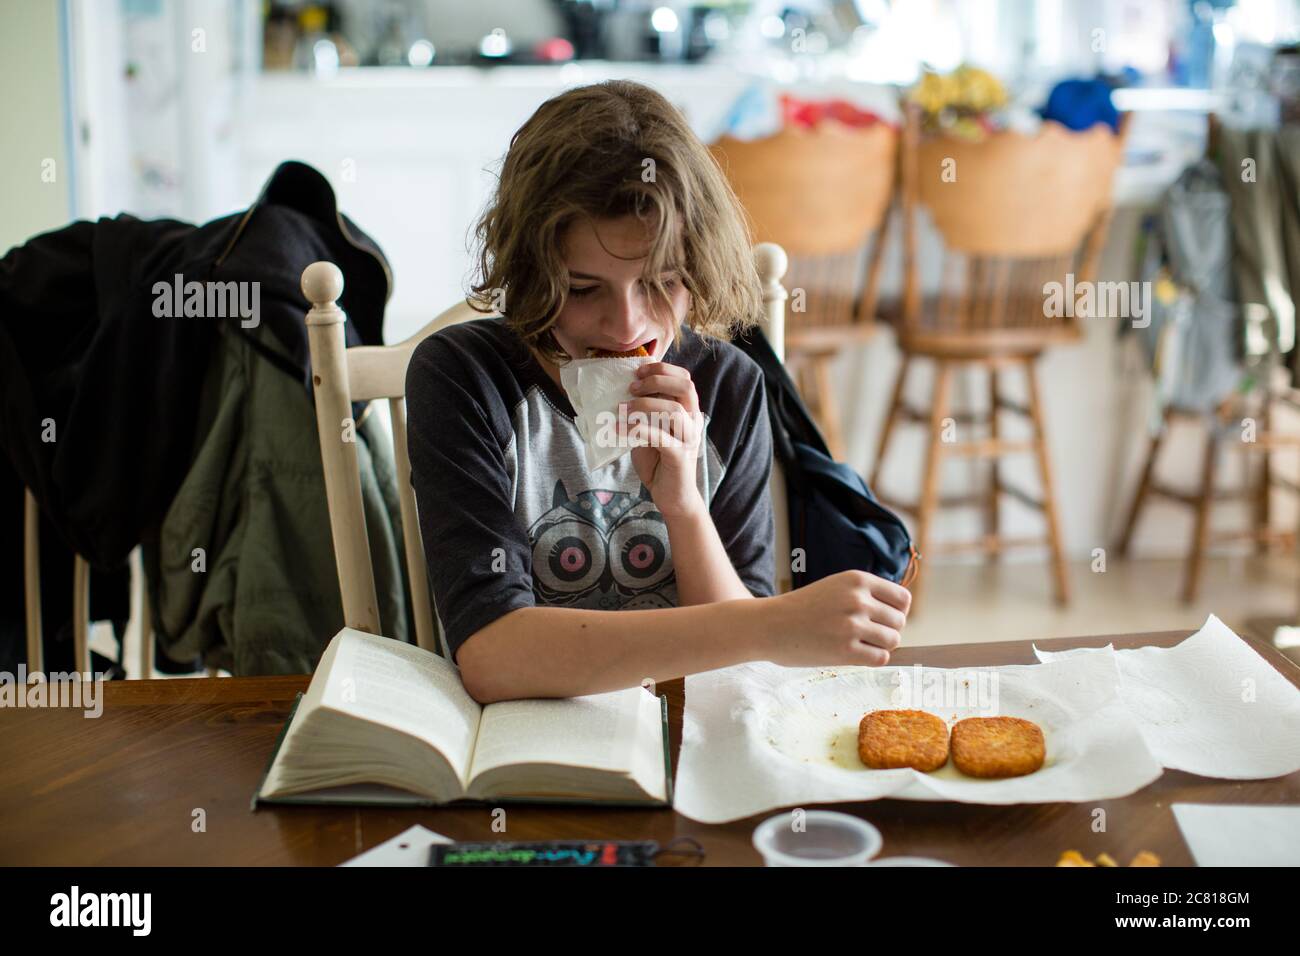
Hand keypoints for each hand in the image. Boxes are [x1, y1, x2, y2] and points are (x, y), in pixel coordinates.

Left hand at [622, 361, 704, 518]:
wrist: (672, 497)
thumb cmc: (659, 462)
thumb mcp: (651, 430)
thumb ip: (646, 411)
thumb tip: (625, 389)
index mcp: (689, 412)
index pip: (684, 379)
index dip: (662, 369)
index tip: (638, 371)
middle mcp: (693, 422)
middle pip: (685, 387)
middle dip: (656, 380)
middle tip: (632, 387)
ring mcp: (688, 439)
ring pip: (673, 410)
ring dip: (644, 405)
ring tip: (622, 408)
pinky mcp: (679, 456)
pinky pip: (660, 436)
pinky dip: (637, 429)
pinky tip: (618, 428)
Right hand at [759, 570, 910, 666]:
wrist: (770, 625)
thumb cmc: (803, 609)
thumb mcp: (836, 587)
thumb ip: (865, 594)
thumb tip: (901, 614)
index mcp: (857, 580)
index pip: (902, 598)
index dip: (897, 612)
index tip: (883, 619)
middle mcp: (857, 599)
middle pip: (899, 621)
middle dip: (887, 630)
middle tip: (866, 635)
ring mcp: (852, 625)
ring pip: (892, 640)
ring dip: (880, 646)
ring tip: (859, 644)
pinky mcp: (846, 651)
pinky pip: (881, 658)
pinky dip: (873, 659)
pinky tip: (855, 655)